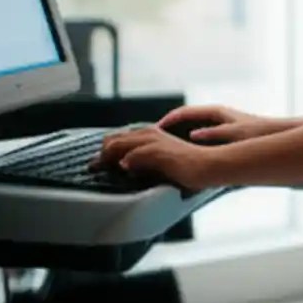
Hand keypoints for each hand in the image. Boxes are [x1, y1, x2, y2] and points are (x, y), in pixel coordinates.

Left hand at [91, 125, 219, 190]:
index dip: (105, 151)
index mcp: (151, 135)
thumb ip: (146, 163)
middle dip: (100, 154)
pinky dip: (127, 161)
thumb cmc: (191, 168)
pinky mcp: (159, 152)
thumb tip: (127, 168)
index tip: (97, 164)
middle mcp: (150, 134)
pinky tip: (124, 168)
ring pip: (119, 144)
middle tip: (93, 168)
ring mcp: (154, 142)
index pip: (119, 139)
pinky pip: (136, 155)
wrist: (210, 166)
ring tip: (99, 168)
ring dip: (107, 157)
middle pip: (113, 139)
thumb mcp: (163, 163)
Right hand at [157, 104, 278, 143]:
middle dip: (170, 130)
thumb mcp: (235, 133)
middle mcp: (216, 117)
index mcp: (216, 113)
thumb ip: (214, 134)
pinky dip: (192, 146)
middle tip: (153, 142)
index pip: (184, 113)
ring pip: (192, 131)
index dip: (168, 121)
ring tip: (165, 151)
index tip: (153, 131)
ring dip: (180, 139)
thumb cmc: (260, 133)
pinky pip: (202, 140)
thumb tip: (193, 134)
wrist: (279, 136)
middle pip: (185, 121)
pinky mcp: (225, 136)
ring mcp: (220, 126)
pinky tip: (188, 158)